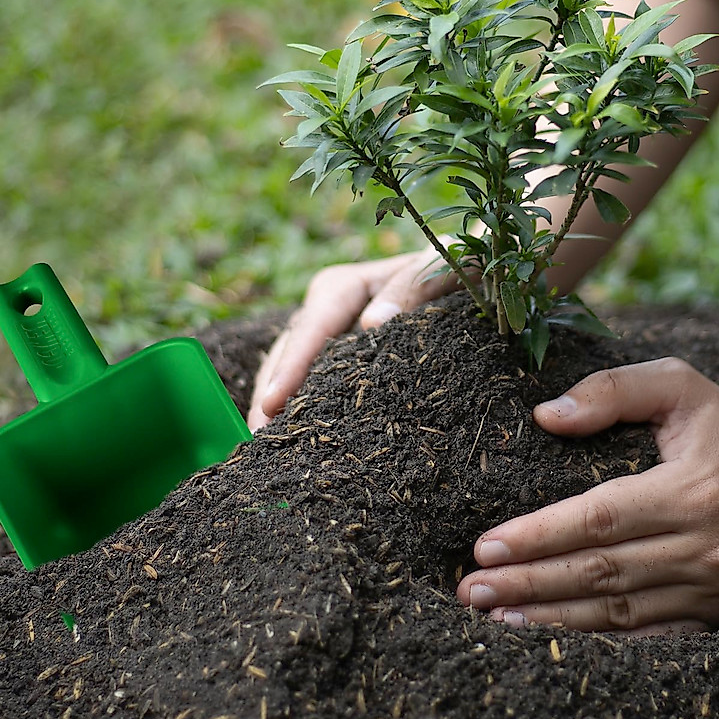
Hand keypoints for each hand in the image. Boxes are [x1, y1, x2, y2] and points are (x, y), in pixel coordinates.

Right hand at [248, 248, 455, 428]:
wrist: (460, 272)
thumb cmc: (449, 267)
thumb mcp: (436, 269)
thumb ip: (411, 286)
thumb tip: (372, 324)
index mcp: (341, 287)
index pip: (309, 329)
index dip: (289, 367)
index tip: (270, 404)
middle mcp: (325, 311)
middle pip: (288, 355)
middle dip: (270, 397)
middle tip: (258, 444)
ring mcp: (329, 336)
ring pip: (292, 373)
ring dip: (279, 409)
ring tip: (268, 451)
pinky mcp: (339, 358)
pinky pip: (313, 384)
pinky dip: (302, 410)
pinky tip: (298, 443)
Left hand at [455, 358, 718, 633]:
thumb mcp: (678, 383)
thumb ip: (612, 390)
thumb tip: (545, 416)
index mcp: (693, 490)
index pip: (600, 519)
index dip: (539, 535)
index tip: (485, 545)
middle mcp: (706, 547)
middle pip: (599, 573)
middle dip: (528, 584)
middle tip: (470, 589)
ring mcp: (714, 590)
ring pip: (618, 613)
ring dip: (552, 619)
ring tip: (494, 617)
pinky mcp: (718, 614)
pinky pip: (648, 637)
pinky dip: (597, 641)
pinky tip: (553, 636)